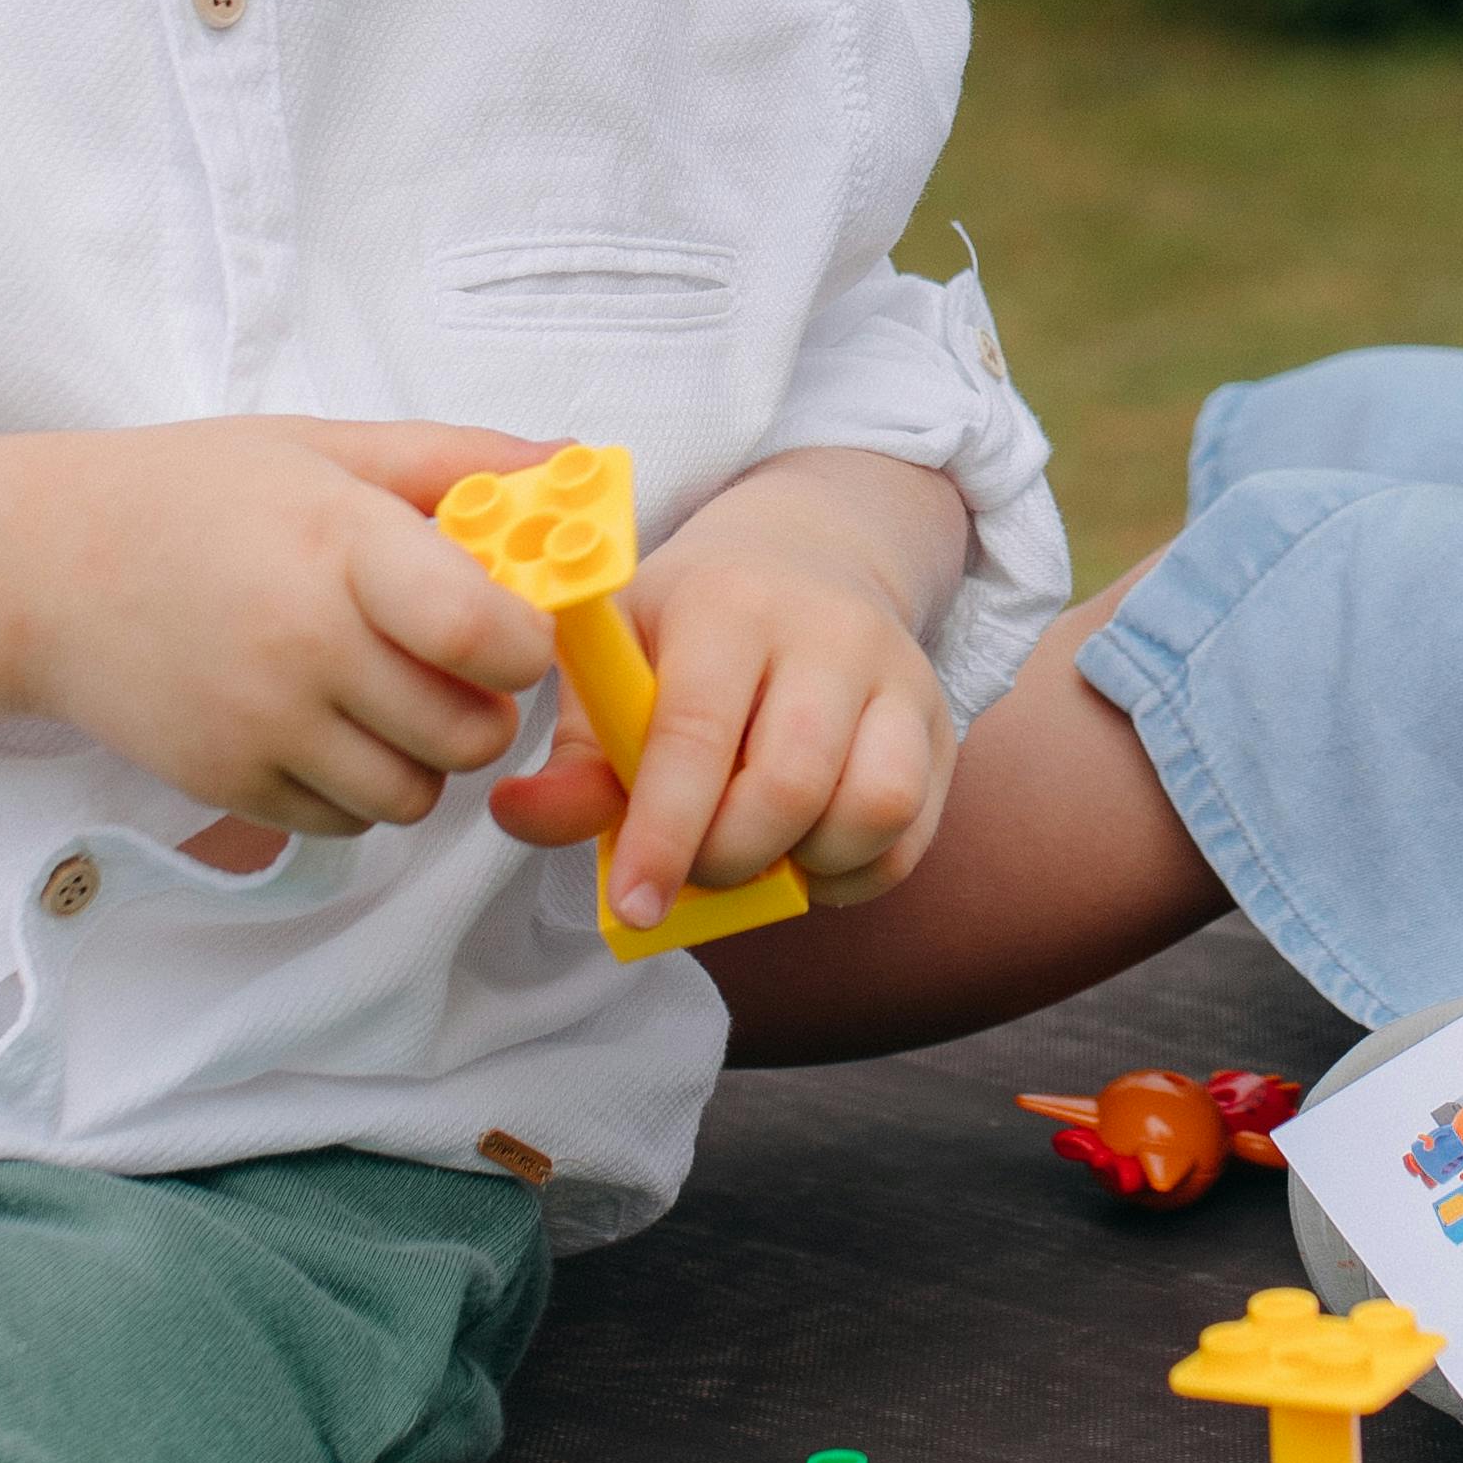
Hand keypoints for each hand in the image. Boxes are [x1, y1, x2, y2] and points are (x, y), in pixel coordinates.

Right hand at [4, 416, 568, 843]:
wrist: (45, 568)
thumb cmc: (197, 494)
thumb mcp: (324, 447)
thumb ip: (455, 459)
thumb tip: (575, 461)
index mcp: (340, 546)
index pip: (483, 634)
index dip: (524, 643)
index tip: (507, 624)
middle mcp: (303, 647)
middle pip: (470, 733)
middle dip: (484, 706)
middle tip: (451, 664)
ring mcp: (261, 725)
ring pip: (416, 796)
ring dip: (426, 758)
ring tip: (387, 697)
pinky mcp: (227, 783)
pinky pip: (347, 823)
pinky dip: (359, 790)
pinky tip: (330, 728)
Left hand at [501, 486, 957, 931]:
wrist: (807, 559)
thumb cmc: (687, 631)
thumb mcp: (616, 664)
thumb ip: (575, 753)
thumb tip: (522, 816)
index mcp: (728, 605)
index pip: (697, 735)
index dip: (663, 834)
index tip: (635, 903)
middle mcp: (828, 632)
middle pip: (789, 786)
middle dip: (728, 858)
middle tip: (692, 866)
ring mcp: (898, 676)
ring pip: (874, 809)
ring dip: (805, 865)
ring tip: (758, 853)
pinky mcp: (940, 726)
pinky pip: (911, 836)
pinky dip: (853, 874)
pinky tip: (805, 855)